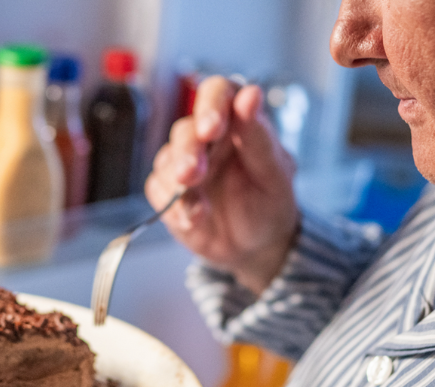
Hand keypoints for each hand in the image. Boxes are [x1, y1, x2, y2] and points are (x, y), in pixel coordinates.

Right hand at [145, 76, 299, 294]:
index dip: (210, 104)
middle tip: (195, 171)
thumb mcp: (275, 171)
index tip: (212, 126)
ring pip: (166, 161)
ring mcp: (183, 165)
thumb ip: (259, 135)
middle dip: (188, 151)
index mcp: (234, 121)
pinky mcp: (169, 193)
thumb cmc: (271, 202)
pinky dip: (175, 207)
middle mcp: (205, 139)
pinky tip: (194, 218)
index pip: (216, 93)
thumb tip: (251, 93)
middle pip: (184, 130)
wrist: (259, 245)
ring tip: (197, 205)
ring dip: (177, 181)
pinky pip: (160, 192)